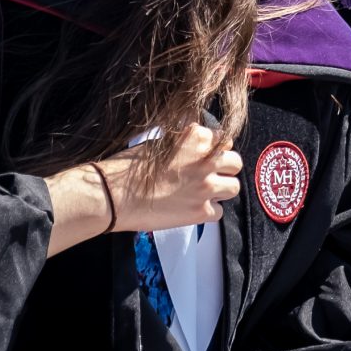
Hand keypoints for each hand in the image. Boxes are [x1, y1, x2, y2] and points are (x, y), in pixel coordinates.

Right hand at [100, 125, 242, 232]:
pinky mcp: (201, 212)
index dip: (214, 150)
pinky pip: (219, 212)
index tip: (205, 156)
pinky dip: (208, 211)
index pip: (223, 140)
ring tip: (205, 192)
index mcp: (196, 137)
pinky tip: (192, 208)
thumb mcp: (159, 142)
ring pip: (233, 187)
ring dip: (222, 189)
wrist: (115, 195)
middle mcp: (206, 160)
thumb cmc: (129, 167)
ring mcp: (206, 187)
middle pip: (235, 163)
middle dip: (224, 168)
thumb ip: (183, 141)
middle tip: (209, 174)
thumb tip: (193, 141)